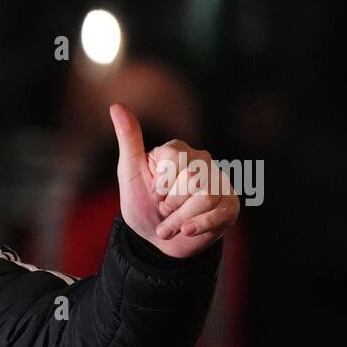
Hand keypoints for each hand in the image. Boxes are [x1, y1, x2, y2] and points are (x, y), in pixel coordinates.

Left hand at [110, 102, 239, 258]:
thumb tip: (116, 105)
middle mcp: (202, 160)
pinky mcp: (230, 203)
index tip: (153, 193)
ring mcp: (219, 181)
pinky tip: (186, 231)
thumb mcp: (129, 173)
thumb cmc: (142, 204)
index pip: (175, 160)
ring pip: (205, 197)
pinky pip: (219, 213)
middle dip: (170, 203)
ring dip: (179, 219)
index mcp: (178, 149)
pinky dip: (197, 226)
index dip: (160, 184)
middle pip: (192, 179)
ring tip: (170, 222)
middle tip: (163, 208)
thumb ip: (129, 140)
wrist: (156, 240)